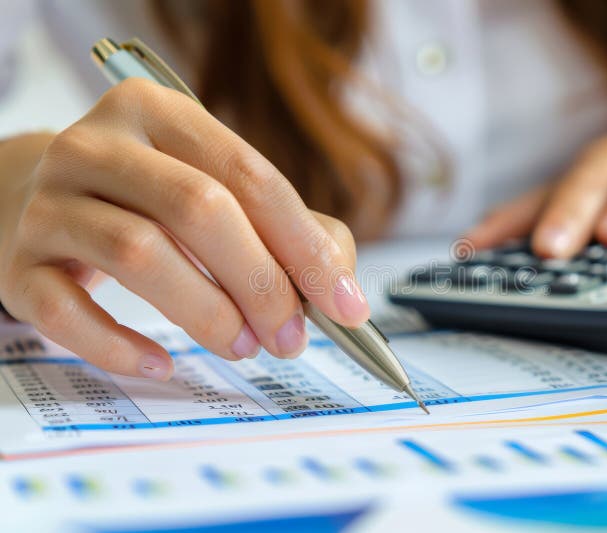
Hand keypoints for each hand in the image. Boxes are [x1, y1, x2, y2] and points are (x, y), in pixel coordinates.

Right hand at [0, 78, 368, 380]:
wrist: (26, 195)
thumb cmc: (144, 198)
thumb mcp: (213, 187)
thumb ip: (286, 228)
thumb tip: (337, 281)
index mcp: (160, 114)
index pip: (249, 176)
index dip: (305, 245)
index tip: (345, 303)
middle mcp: (99, 146)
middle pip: (198, 209)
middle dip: (260, 281)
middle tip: (290, 335)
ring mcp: (49, 202)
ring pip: (137, 254)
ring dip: (206, 312)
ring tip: (242, 345)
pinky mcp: (16, 262)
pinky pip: (66, 312)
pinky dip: (119, 345)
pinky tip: (161, 361)